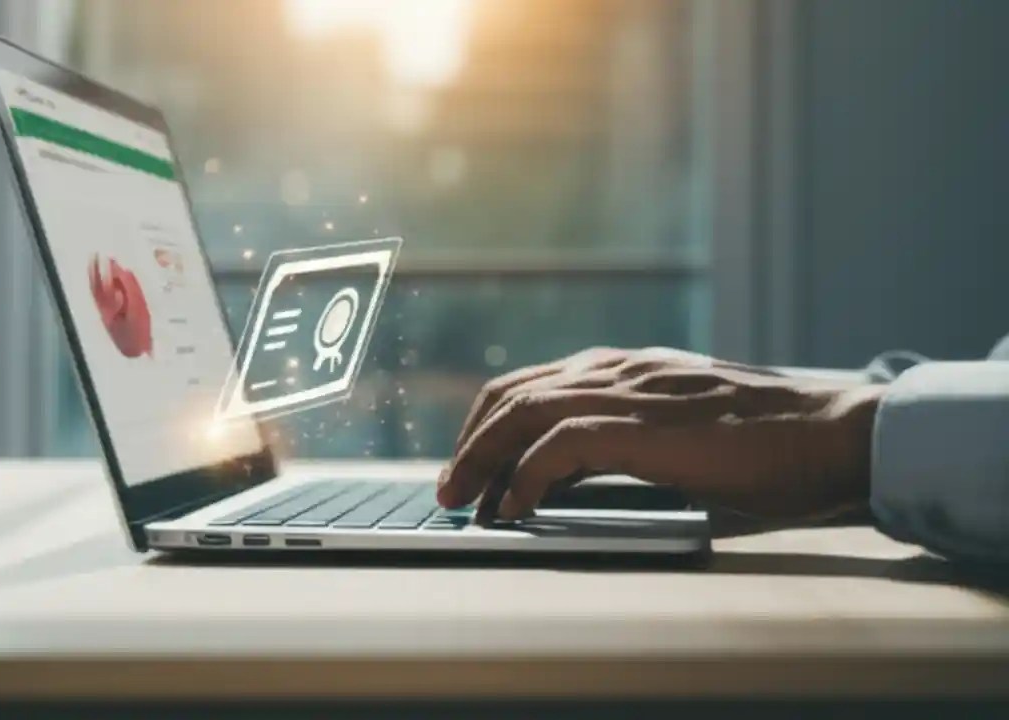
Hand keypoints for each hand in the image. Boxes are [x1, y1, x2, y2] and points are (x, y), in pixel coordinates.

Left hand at [436, 347, 885, 522]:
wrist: (835, 434)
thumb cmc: (769, 446)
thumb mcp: (682, 434)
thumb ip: (629, 442)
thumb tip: (571, 482)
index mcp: (627, 368)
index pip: (530, 384)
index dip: (489, 425)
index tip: (470, 466)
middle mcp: (619, 370)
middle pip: (512, 394)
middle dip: (470, 442)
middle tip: (450, 489)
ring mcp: (632, 392)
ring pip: (525, 412)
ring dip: (483, 458)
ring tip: (464, 502)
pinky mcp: (648, 425)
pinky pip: (561, 443)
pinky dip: (527, 475)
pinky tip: (515, 509)